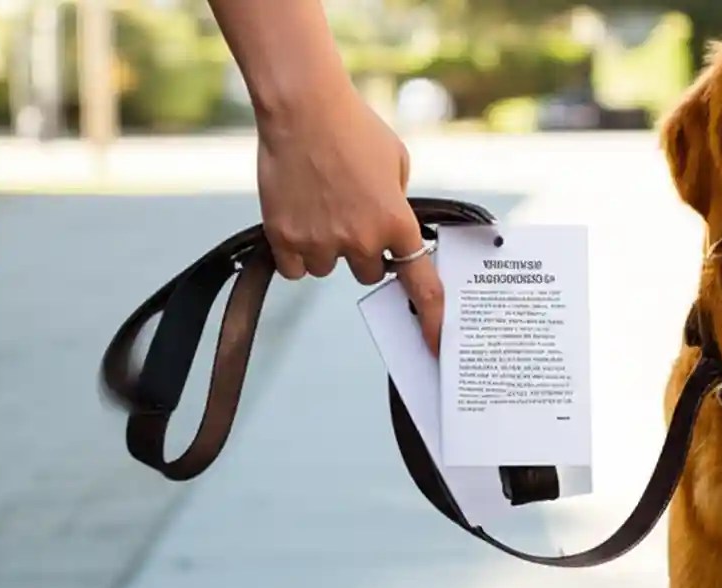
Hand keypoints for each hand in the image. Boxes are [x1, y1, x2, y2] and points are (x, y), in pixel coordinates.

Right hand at [254, 86, 444, 353]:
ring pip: (330, 269)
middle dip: (363, 251)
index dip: (432, 320)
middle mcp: (362, 240)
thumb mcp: (396, 163)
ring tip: (320, 204)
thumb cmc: (355, 128)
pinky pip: (297, 268)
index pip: (422, 285)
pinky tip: (297, 214)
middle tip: (351, 215)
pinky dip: (296, 250)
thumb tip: (395, 230)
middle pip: (369, 273)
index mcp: (397, 223)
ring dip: (328, 248)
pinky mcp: (284, 239)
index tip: (436, 344)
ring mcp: (321, 242)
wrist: (302, 108)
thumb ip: (399, 203)